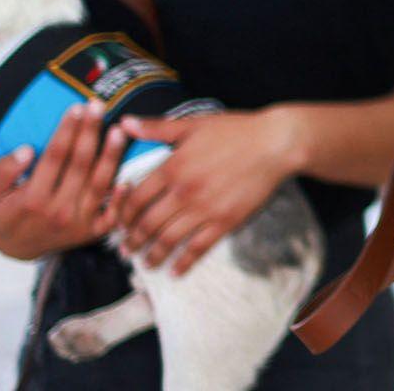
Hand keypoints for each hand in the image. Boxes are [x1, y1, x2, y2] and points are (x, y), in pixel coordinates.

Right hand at [0, 102, 128, 259]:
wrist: (16, 249)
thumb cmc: (3, 213)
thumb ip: (3, 171)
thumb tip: (27, 150)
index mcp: (32, 199)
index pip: (54, 157)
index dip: (67, 131)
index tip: (76, 108)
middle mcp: (58, 211)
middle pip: (80, 165)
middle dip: (90, 133)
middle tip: (98, 106)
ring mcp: (78, 223)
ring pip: (99, 184)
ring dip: (112, 156)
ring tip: (120, 130)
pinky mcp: (92, 233)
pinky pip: (112, 216)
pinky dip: (122, 198)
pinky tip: (128, 177)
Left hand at [114, 109, 300, 275]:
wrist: (275, 143)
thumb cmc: (236, 130)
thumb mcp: (193, 124)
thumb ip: (157, 127)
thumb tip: (124, 123)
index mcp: (172, 166)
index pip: (135, 198)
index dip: (122, 214)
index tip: (118, 224)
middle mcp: (184, 192)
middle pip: (148, 223)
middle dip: (132, 240)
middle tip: (125, 250)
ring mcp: (205, 209)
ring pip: (168, 239)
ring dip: (153, 255)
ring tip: (145, 263)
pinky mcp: (225, 221)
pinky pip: (198, 248)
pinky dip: (184, 262)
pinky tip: (175, 271)